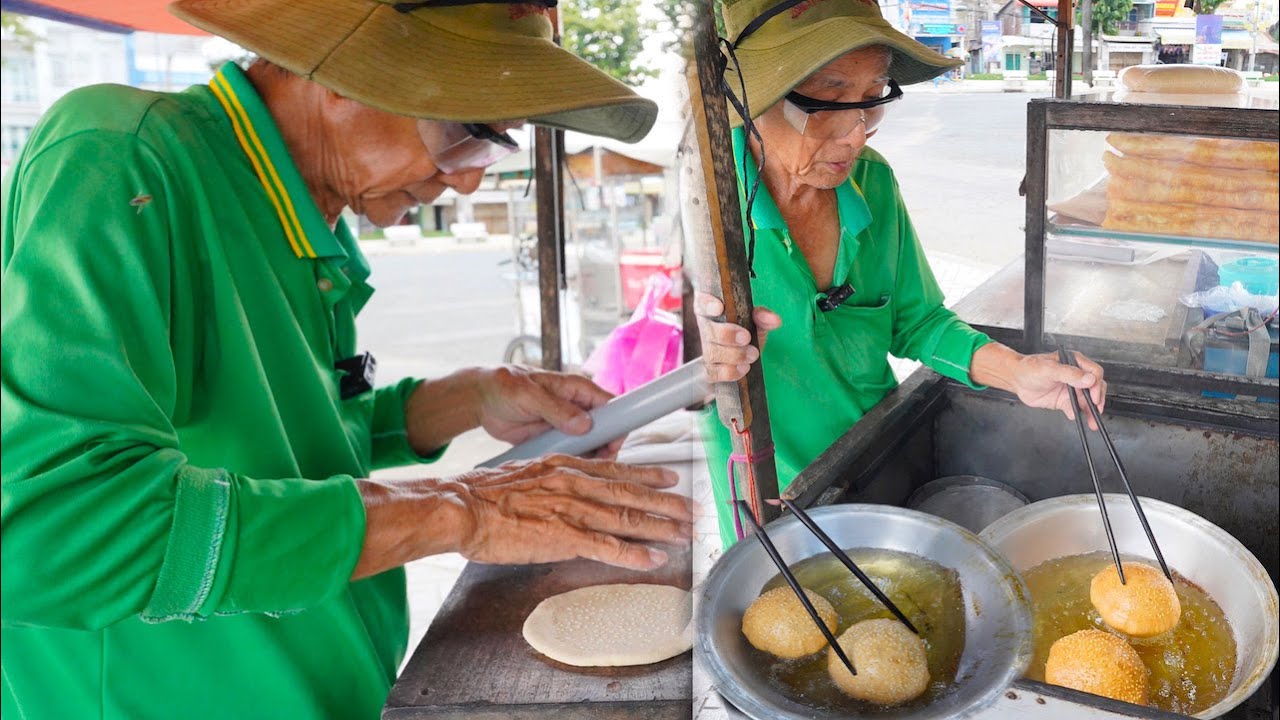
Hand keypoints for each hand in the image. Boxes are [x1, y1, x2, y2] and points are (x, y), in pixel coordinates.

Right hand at [351, 455, 691, 577]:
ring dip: (659, 527)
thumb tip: (563, 495)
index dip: (647, 476)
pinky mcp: (564, 536)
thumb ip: (550, 483)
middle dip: (665, 503)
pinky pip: (608, 546)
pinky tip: (655, 558)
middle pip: (629, 493)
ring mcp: (571, 509)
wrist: (461, 506)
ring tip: (684, 533)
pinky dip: (635, 553)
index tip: (670, 479)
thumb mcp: (524, 477)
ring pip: (626, 517)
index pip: (614, 471)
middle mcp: (574, 483)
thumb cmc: (483, 496)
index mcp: (564, 466)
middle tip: (692, 509)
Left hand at [475, 366, 624, 457]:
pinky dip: (571, 462)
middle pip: (602, 428)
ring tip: (583, 471)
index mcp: (575, 388)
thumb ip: (556, 409)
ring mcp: (564, 424)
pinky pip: (570, 452)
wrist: (480, 399)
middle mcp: (574, 407)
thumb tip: (584, 424)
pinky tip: (568, 471)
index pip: (608, 405)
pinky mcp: (552, 439)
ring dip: (589, 457)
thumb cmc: (504, 386)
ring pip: (588, 443)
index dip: (616, 424)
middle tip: (599, 464)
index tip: (612, 445)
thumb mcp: (529, 395)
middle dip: (605, 446)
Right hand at [694, 292, 781, 382]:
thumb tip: (775, 320)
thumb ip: (762, 317)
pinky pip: (712, 372)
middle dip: (727, 335)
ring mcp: (706, 350)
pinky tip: (743, 369)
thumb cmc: (746, 332)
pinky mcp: (708, 370)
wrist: (744, 357)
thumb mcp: (755, 321)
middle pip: (707, 331)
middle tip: (746, 337)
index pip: (702, 302)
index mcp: (712, 310)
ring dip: (733, 355)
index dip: (707, 304)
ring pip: (711, 353)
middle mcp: (705, 329)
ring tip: (752, 355)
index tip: (720, 308)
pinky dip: (728, 372)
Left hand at [1009, 351, 1107, 429]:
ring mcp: (1071, 389)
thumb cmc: (1030, 368)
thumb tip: (1088, 379)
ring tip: (1092, 421)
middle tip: (1095, 410)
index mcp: (1075, 363)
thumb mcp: (1049, 369)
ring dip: (1090, 411)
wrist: (1016, 379)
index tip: (1093, 396)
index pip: (1094, 373)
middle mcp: (1076, 376)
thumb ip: (1069, 374)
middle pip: (1094, 388)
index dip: (1096, 385)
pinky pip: (1074, 408)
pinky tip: (1074, 416)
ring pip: (1087, 401)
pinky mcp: (1064, 400)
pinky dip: (1076, 413)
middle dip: (1097, 400)